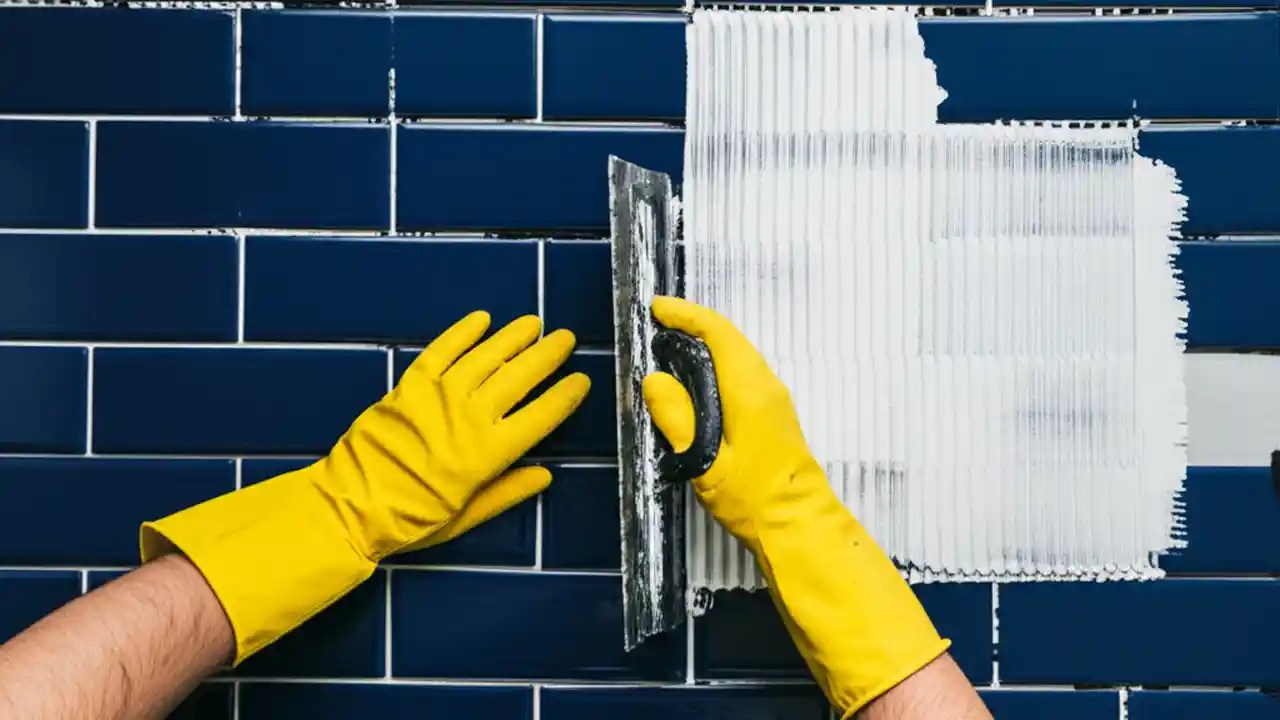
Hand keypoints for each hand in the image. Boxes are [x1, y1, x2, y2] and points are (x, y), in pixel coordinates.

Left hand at [140, 312, 588, 662]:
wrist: (350, 506)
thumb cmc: (410, 521)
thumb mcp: (465, 518)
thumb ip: (507, 493)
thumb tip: (545, 474)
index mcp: (490, 453)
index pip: (541, 416)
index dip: (565, 396)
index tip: (582, 380)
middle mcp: (471, 416)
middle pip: (519, 377)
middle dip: (547, 355)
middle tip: (566, 339)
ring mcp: (439, 396)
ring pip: (486, 356)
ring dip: (513, 337)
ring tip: (533, 324)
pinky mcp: (410, 384)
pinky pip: (443, 350)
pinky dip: (464, 332)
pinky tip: (483, 320)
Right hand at [641, 296, 948, 717]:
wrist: (798, 528)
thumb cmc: (751, 498)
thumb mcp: (703, 461)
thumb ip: (677, 417)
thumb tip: (655, 380)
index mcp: (749, 390)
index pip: (719, 333)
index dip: (687, 315)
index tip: (657, 308)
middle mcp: (766, 385)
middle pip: (730, 339)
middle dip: (693, 325)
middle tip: (655, 325)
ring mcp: (774, 400)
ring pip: (737, 356)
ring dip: (705, 345)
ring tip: (668, 348)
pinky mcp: (773, 415)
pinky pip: (742, 374)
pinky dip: (716, 365)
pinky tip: (695, 381)